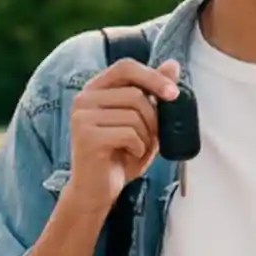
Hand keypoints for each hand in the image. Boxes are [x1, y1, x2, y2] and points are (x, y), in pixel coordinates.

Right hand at [64, 58, 181, 212]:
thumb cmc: (120, 155)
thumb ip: (153, 92)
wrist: (97, 191)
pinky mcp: (86, 136)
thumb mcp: (143, 121)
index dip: (152, 76)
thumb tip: (173, 64)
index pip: (125, 66)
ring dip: (146, 137)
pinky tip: (129, 156)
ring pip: (134, 115)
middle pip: (135, 94)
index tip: (173, 94)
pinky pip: (129, 134)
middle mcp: (83, 98)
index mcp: (95, 89)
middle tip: (150, 137)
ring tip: (136, 149)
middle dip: (153, 119)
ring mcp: (82, 117)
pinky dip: (139, 148)